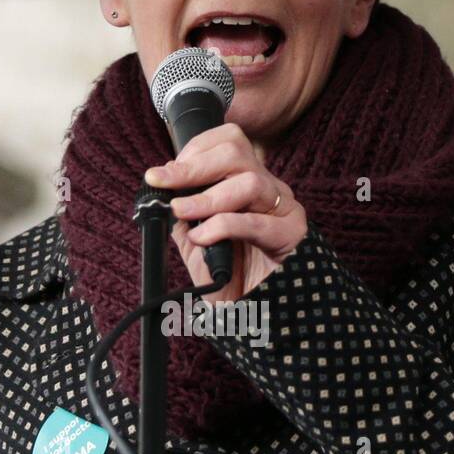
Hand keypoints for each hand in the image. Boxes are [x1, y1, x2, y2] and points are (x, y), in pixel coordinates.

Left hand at [146, 123, 306, 302]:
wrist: (256, 313)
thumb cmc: (230, 277)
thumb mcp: (196, 242)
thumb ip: (183, 216)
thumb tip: (162, 194)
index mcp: (247, 183)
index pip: (228, 141)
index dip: (194, 150)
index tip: (163, 174)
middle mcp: (268, 189)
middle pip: (236, 151)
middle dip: (194, 165)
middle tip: (164, 182)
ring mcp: (283, 209)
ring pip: (249, 181)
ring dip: (207, 197)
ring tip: (182, 212)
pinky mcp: (292, 235)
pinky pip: (257, 221)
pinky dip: (223, 225)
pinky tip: (203, 237)